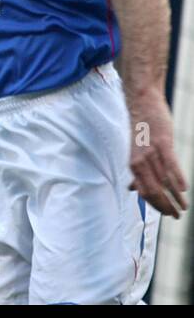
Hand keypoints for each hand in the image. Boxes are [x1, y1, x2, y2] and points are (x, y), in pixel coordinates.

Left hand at [127, 90, 188, 217]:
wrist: (141, 101)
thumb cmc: (141, 128)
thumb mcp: (134, 152)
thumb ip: (136, 172)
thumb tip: (132, 189)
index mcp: (133, 164)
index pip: (144, 192)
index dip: (156, 205)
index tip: (166, 214)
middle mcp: (139, 161)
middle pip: (153, 191)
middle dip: (165, 207)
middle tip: (177, 216)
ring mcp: (151, 152)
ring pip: (163, 181)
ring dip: (175, 197)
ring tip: (184, 207)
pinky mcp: (162, 142)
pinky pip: (170, 164)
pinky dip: (178, 178)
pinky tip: (184, 190)